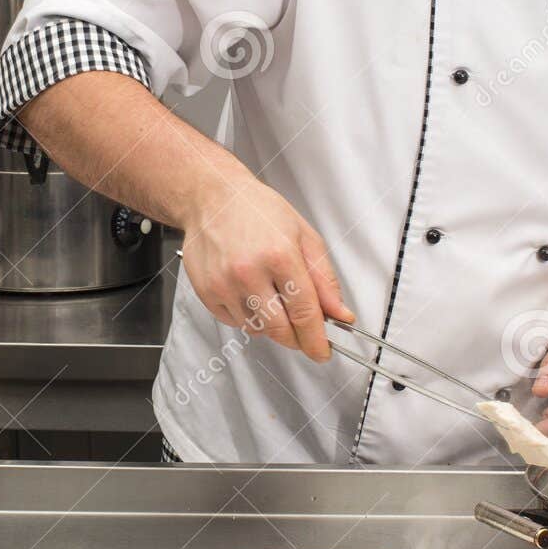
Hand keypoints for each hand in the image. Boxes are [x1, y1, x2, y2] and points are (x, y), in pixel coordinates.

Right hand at [177, 176, 352, 360]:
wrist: (213, 197)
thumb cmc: (257, 211)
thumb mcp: (303, 237)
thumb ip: (324, 280)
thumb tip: (340, 313)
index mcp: (279, 255)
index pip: (304, 313)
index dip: (317, 339)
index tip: (322, 351)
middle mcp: (248, 271)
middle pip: (279, 329)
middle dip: (296, 338)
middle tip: (302, 331)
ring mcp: (223, 284)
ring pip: (256, 329)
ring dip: (270, 324)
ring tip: (270, 294)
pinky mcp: (207, 292)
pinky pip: (234, 323)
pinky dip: (247, 316)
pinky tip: (249, 292)